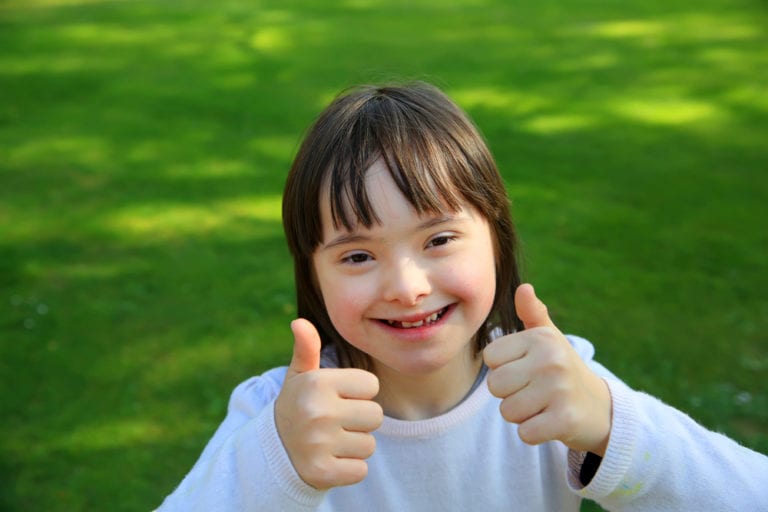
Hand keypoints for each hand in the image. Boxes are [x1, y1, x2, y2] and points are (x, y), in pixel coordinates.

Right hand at [274, 318, 383, 488]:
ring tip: (331, 440)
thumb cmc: (298, 405)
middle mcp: (318, 412)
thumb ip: (307, 349)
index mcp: (317, 383)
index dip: (358, 393)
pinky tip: (330, 460)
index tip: (337, 399)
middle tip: (335, 422)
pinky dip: (349, 469)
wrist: (273, 451)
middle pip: (375, 416)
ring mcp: (319, 444)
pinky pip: (360, 470)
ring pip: (369, 444)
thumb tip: (299, 322)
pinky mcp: (322, 472)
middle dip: (360, 420)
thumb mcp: (300, 376)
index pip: (372, 385)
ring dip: (354, 446)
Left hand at [484, 284, 611, 455]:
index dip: (503, 368)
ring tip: (542, 405)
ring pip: (507, 411)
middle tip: (534, 391)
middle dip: (509, 394)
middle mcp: (550, 360)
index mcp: (541, 338)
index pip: (490, 357)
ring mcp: (558, 390)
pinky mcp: (564, 419)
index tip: (525, 369)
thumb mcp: (549, 338)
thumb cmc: (562, 368)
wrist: (600, 408)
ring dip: (521, 415)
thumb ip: (532, 313)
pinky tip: (550, 421)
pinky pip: (524, 433)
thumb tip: (523, 288)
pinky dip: (533, 432)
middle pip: (495, 385)